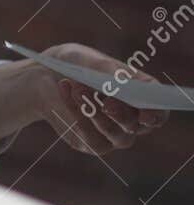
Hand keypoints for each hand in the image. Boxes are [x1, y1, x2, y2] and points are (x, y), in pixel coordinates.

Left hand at [0, 44, 170, 155]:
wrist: (45, 75)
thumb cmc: (77, 65)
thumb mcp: (93, 62)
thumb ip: (111, 73)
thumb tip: (124, 83)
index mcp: (141, 98)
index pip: (159, 113)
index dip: (157, 114)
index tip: (146, 113)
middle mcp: (131, 120)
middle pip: (135, 126)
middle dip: (121, 113)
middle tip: (107, 101)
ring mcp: (111, 134)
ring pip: (113, 133)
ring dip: (93, 110)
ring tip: (77, 86)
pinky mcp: (89, 142)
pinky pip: (88, 135)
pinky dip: (76, 112)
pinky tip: (66, 90)